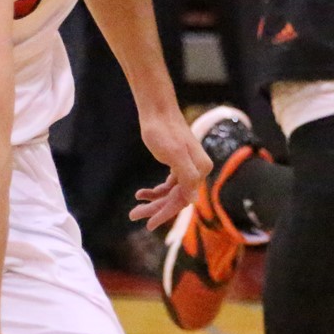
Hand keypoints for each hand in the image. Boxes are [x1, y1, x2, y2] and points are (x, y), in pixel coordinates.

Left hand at [130, 111, 210, 229]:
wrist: (156, 109)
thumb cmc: (163, 130)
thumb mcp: (174, 154)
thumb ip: (187, 176)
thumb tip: (193, 200)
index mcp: (200, 169)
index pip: (183, 200)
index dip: (165, 213)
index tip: (149, 224)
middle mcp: (198, 170)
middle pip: (175, 198)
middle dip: (155, 208)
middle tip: (133, 215)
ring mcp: (188, 166)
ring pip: (170, 193)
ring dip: (153, 201)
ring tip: (135, 207)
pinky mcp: (177, 162)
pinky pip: (169, 184)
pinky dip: (156, 190)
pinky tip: (142, 193)